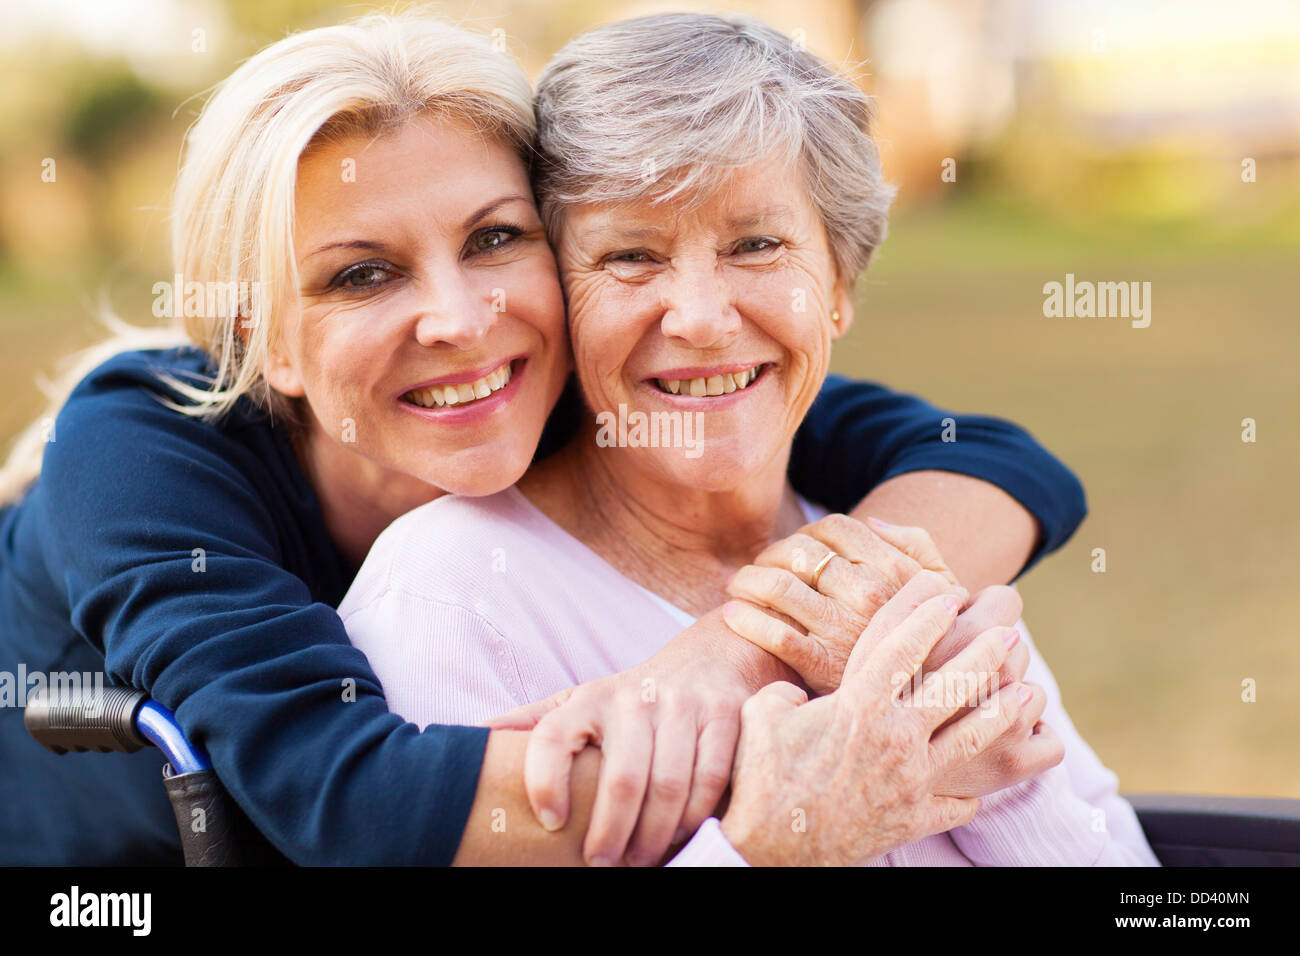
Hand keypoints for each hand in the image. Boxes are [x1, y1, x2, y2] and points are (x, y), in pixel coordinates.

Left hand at [483, 608, 762, 865]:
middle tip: (601, 863)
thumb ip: (532, 722)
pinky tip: (681, 838)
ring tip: (640, 860)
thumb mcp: (579, 701)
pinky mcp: (723, 716)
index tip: (550, 820)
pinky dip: (697, 818)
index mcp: (590, 698)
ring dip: (655, 834)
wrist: (708, 658)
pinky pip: (710, 779)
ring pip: (670, 784)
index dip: (544, 779)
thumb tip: (471, 738)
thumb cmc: (631, 697)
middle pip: (623, 776)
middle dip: (611, 830)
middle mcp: (635, 697)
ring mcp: (682, 705)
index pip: (553, 733)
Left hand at [722, 514, 961, 693]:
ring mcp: (844, 630)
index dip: (805, 532)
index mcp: (895, 570)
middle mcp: (868, 595)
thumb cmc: (934, 638)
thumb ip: (915, 544)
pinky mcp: (822, 665)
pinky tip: (732, 614)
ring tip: (739, 585)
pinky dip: (745, 618)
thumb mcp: (942, 585)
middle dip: (770, 555)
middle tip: (756, 567)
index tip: (792, 548)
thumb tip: (873, 520)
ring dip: (748, 580)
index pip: (834, 528)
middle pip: (799, 553)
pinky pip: (773, 633)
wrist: (930, 700)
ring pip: (778, 586)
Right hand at [728, 565, 1062, 799]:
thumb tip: (797, 691)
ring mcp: (910, 781)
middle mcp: (894, 739)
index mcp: (857, 707)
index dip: (926, 614)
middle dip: (985, 653)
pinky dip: (970, 792)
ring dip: (1003, 712)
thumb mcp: (761, 715)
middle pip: (954, 686)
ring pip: (972, 739)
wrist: (768, 849)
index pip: (902, 647)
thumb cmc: (758, 778)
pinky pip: (958, 804)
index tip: (946, 591)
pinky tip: (977, 782)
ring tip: (1028, 693)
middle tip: (1009, 631)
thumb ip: (787, 691)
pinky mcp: (914, 819)